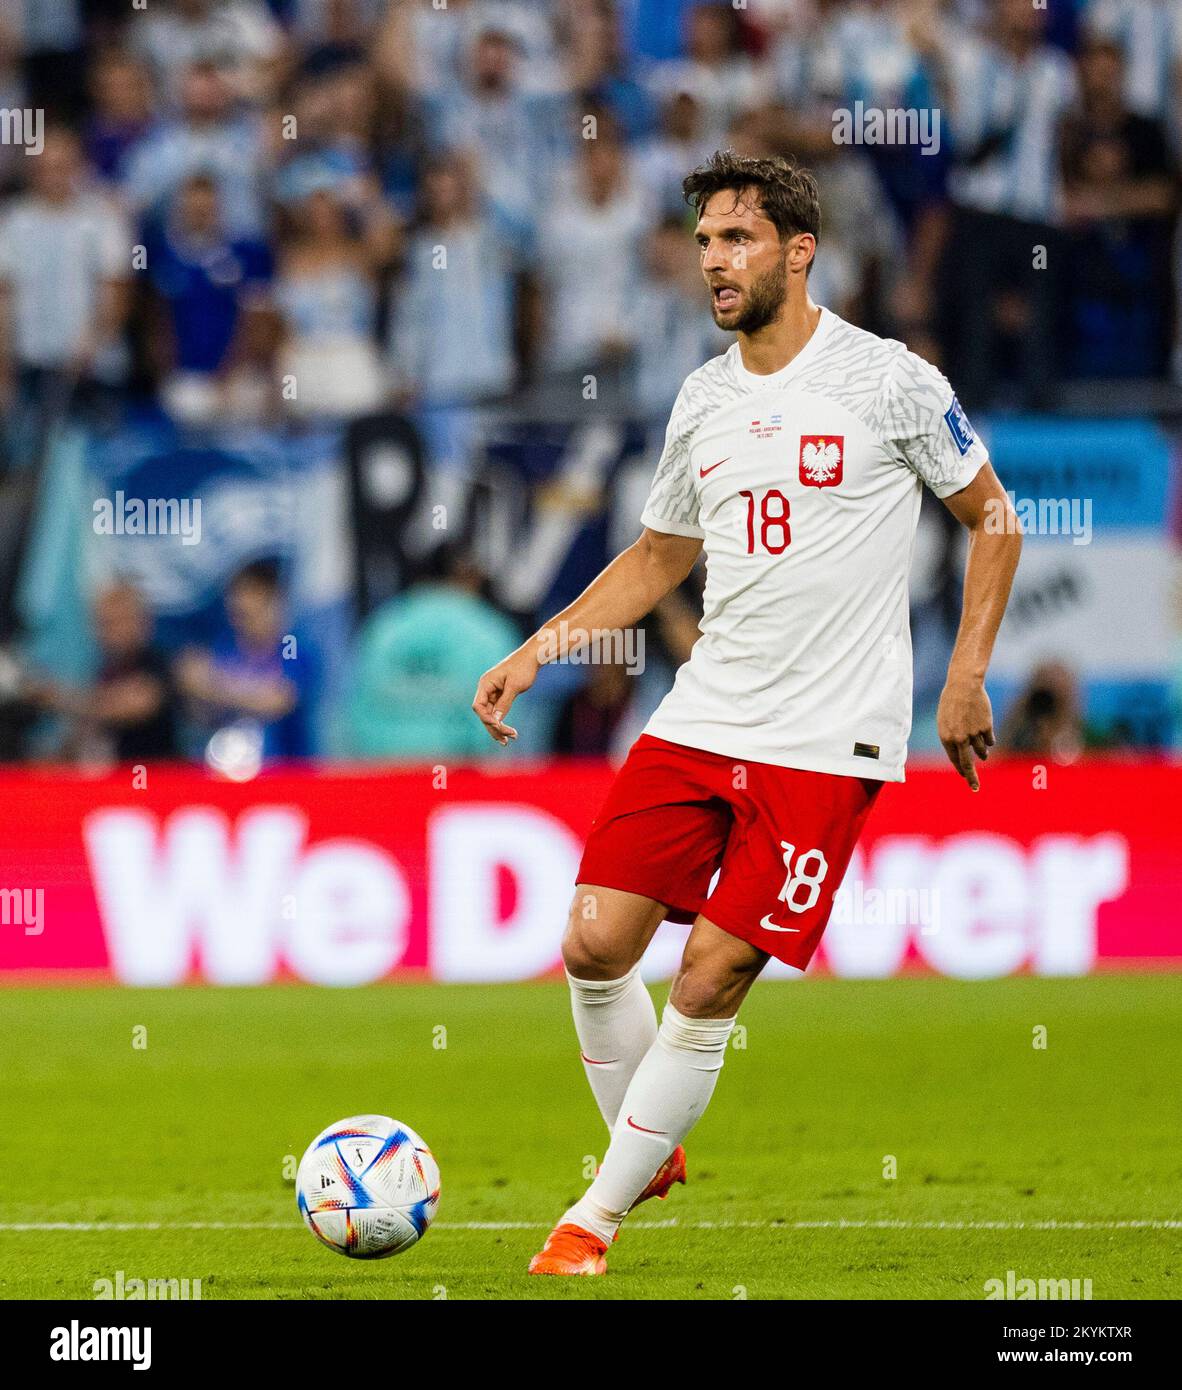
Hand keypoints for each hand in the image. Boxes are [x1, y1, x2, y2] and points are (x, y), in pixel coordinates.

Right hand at [472, 649, 537, 745]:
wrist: (533, 657)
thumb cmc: (523, 667)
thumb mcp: (514, 686)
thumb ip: (504, 703)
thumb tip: (496, 720)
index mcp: (486, 684)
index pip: (478, 706)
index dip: (486, 718)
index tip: (499, 725)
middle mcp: (486, 688)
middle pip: (484, 713)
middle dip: (494, 727)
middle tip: (508, 739)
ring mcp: (493, 692)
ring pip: (491, 715)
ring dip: (499, 728)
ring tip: (509, 740)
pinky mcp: (500, 695)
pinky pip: (498, 711)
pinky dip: (502, 721)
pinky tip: (509, 732)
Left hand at [937, 676, 993, 791]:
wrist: (964, 686)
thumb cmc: (952, 702)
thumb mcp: (945, 721)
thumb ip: (952, 738)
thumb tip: (962, 754)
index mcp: (946, 737)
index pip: (954, 759)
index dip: (961, 769)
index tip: (965, 777)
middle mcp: (959, 738)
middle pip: (967, 763)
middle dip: (971, 777)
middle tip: (975, 788)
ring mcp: (974, 733)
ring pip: (982, 751)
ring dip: (983, 753)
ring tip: (984, 754)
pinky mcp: (986, 727)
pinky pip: (990, 740)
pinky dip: (989, 740)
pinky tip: (986, 733)